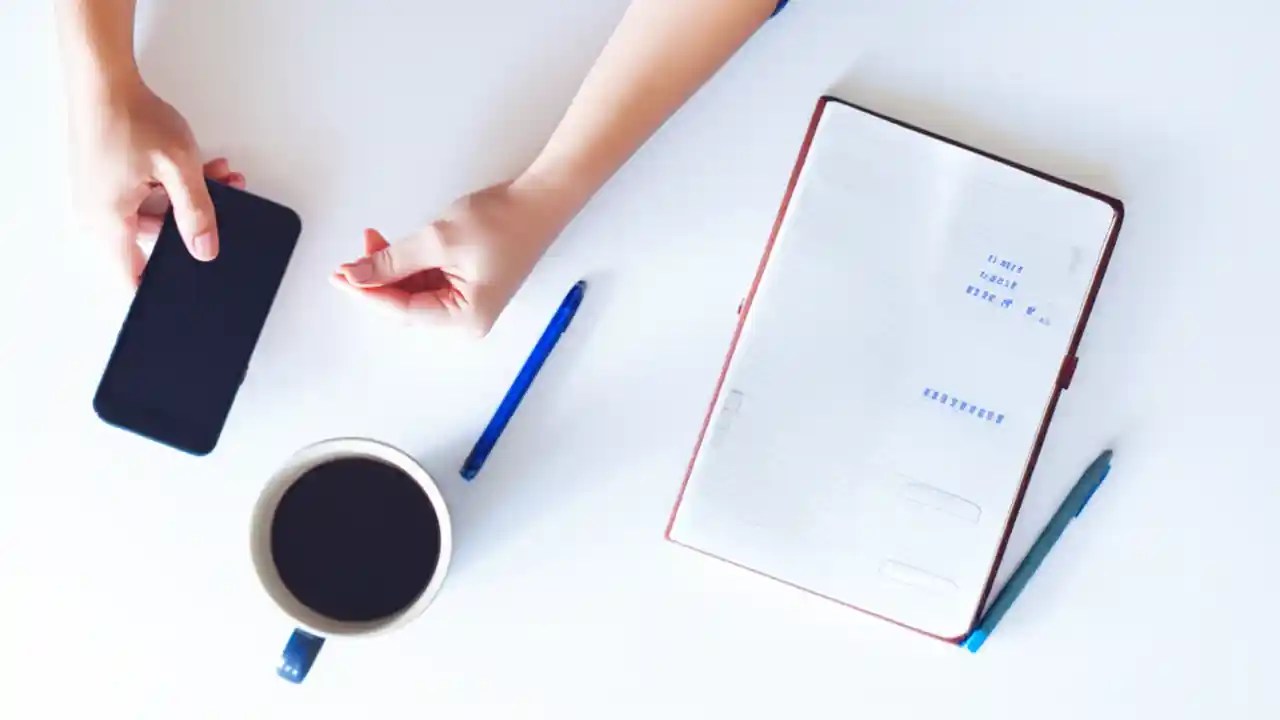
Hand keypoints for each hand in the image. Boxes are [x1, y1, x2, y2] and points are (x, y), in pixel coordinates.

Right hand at [67, 80, 244, 284]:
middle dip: (193, 222)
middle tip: (224, 202)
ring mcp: (100, 198)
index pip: (133, 279)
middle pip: (154, 240)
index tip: (188, 290)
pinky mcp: (106, 182)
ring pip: (155, 214)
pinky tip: (202, 169)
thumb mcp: (178, 167)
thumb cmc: (129, 116)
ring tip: (221, 178)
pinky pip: (145, 196)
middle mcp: (97, 216)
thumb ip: (197, 213)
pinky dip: (172, 185)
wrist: (103, 77)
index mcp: (108, 223)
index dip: (161, 288)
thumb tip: (206, 250)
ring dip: (189, 198)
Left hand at [332, 178, 578, 335]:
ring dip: (389, 269)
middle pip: (405, 306)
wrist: (539, 201)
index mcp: (466, 318)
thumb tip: (354, 276)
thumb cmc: (503, 222)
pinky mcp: (467, 286)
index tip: (340, 276)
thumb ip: (392, 262)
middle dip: (376, 281)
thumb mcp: (438, 240)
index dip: (367, 293)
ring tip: (372, 240)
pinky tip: (389, 246)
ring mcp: (468, 303)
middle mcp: (467, 319)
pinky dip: (406, 264)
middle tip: (349, 259)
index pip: (403, 311)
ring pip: (412, 292)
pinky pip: (426, 281)